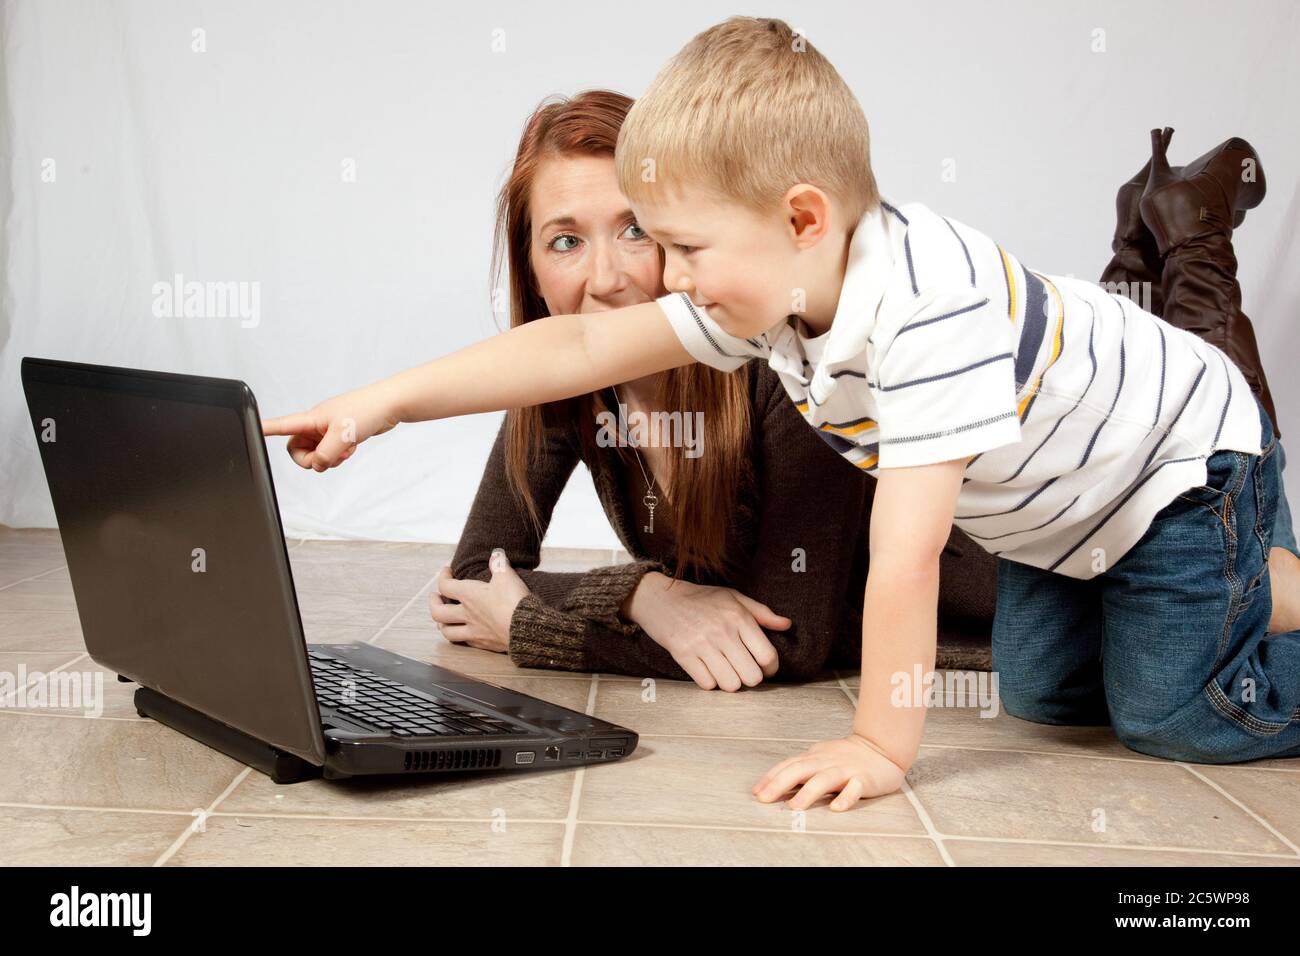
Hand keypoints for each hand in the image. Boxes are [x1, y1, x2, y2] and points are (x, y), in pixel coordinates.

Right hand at [261, 381, 400, 470]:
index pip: (281, 425)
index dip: (265, 429)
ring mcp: (327, 431)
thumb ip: (325, 454)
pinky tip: (351, 449)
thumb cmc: (367, 410)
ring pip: (315, 454)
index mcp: (311, 418)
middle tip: (327, 459)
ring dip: (328, 459)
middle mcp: (316, 424)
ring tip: (345, 450)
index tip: (249, 429)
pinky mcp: (340, 436)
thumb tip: (317, 465)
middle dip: (311, 460)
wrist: (390, 405)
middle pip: (297, 449)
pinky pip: (330, 453)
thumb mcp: (343, 435)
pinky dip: (339, 456)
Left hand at [427, 550, 530, 652]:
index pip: (445, 585)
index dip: (443, 577)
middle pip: (438, 612)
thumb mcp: (507, 576)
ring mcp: (473, 631)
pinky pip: (465, 642)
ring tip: (443, 620)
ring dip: (442, 625)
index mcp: (469, 595)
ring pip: (447, 631)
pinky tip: (465, 633)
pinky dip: (462, 637)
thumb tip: (497, 553)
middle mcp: (467, 614)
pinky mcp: (484, 643)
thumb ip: (499, 563)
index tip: (447, 571)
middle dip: (434, 603)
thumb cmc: (514, 601)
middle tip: (435, 597)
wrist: (526, 629)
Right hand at [622, 572, 787, 690]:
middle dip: (750, 677)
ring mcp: (701, 644)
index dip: (771, 668)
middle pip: (751, 676)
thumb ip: (761, 613)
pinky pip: (707, 684)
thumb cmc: (700, 598)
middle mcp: (722, 631)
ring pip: (730, 685)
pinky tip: (708, 670)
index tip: (765, 667)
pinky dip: (710, 682)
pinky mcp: (683, 655)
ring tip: (726, 671)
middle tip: (744, 670)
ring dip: (730, 682)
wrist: (660, 598)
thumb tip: (786, 624)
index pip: (767, 656)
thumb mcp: (733, 597)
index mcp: (738, 616)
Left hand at [752, 734, 907, 810]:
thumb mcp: (819, 758)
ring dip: (808, 792)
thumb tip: (773, 785)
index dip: (771, 778)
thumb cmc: (846, 757)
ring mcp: (846, 770)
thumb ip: (800, 769)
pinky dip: (846, 798)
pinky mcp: (864, 779)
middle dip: (781, 784)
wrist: (881, 748)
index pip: (789, 765)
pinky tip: (837, 808)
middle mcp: (827, 762)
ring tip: (795, 807)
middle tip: (765, 799)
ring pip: (825, 779)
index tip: (756, 792)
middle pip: (801, 770)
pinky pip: (855, 789)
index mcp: (814, 757)